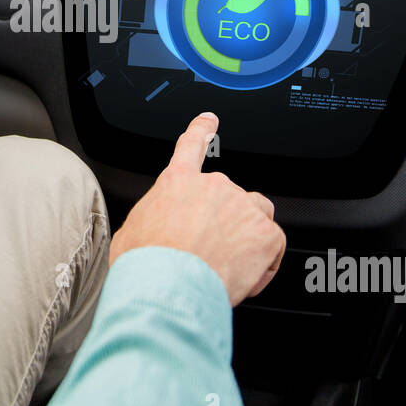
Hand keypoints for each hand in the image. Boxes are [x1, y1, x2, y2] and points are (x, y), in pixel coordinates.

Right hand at [110, 113, 285, 305]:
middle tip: (207, 253)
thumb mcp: (132, 232)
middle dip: (223, 223)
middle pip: (229, 197)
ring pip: (256, 215)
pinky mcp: (265, 233)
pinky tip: (243, 277)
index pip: (191, 146)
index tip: (209, 119)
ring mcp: (243, 207)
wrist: (168, 286)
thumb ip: (150, 220)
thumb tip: (151, 232)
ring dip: (248, 235)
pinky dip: (263, 263)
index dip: (201, 130)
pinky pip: (273, 245)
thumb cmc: (146, 264)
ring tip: (229, 262)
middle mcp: (214, 186)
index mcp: (178, 182)